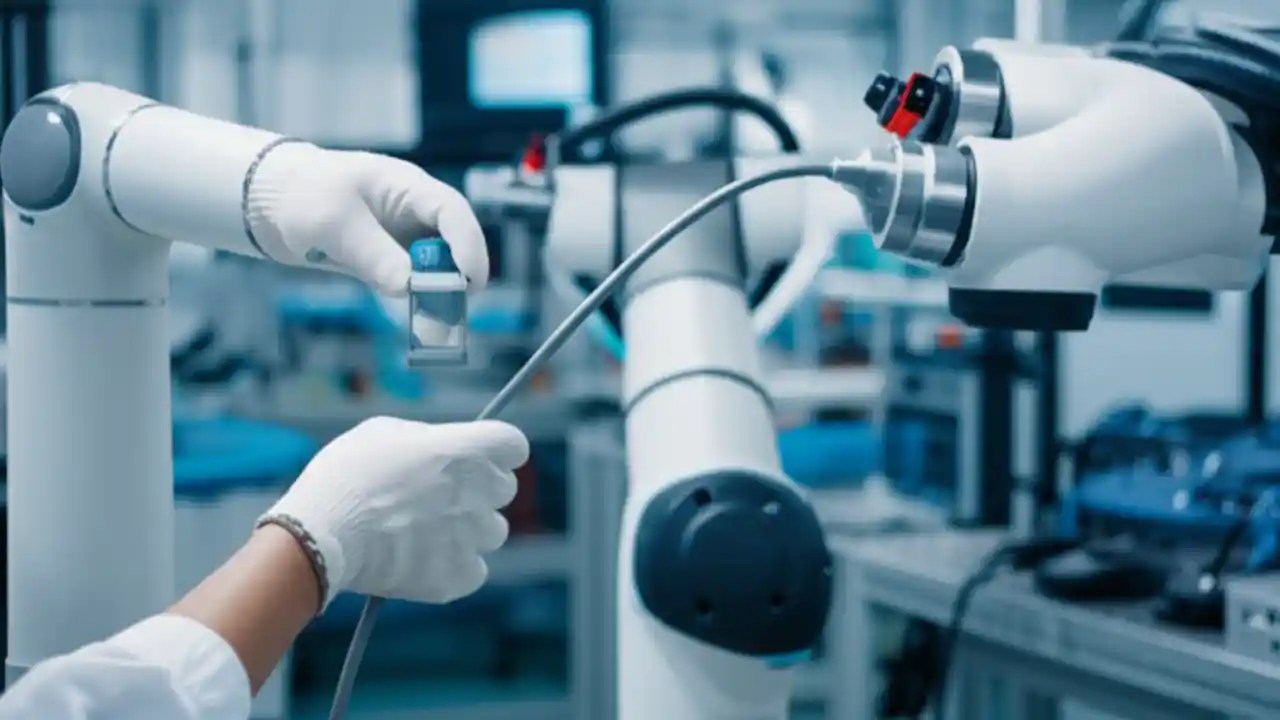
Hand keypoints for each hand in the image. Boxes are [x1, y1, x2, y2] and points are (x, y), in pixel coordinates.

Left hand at [246, 144, 488, 295]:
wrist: (268, 202)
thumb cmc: (302, 196)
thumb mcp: (334, 224)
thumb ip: (374, 255)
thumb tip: (410, 288)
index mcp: (407, 187)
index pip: (452, 211)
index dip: (468, 245)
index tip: (471, 281)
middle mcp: (413, 211)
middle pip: (454, 240)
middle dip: (459, 272)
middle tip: (454, 305)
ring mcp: (403, 236)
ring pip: (437, 264)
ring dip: (439, 290)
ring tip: (437, 319)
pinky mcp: (388, 259)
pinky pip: (413, 281)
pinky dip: (418, 298)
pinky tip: (418, 318)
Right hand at [258, 418, 528, 607]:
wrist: (319, 535)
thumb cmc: (346, 475)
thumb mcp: (383, 433)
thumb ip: (428, 438)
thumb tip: (444, 447)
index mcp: (466, 450)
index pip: (513, 445)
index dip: (497, 452)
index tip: (480, 458)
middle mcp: (478, 491)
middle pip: (503, 489)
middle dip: (479, 491)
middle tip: (440, 498)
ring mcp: (471, 536)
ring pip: (491, 532)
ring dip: (467, 531)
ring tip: (422, 532)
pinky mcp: (458, 576)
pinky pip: (474, 571)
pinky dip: (453, 567)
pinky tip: (420, 560)